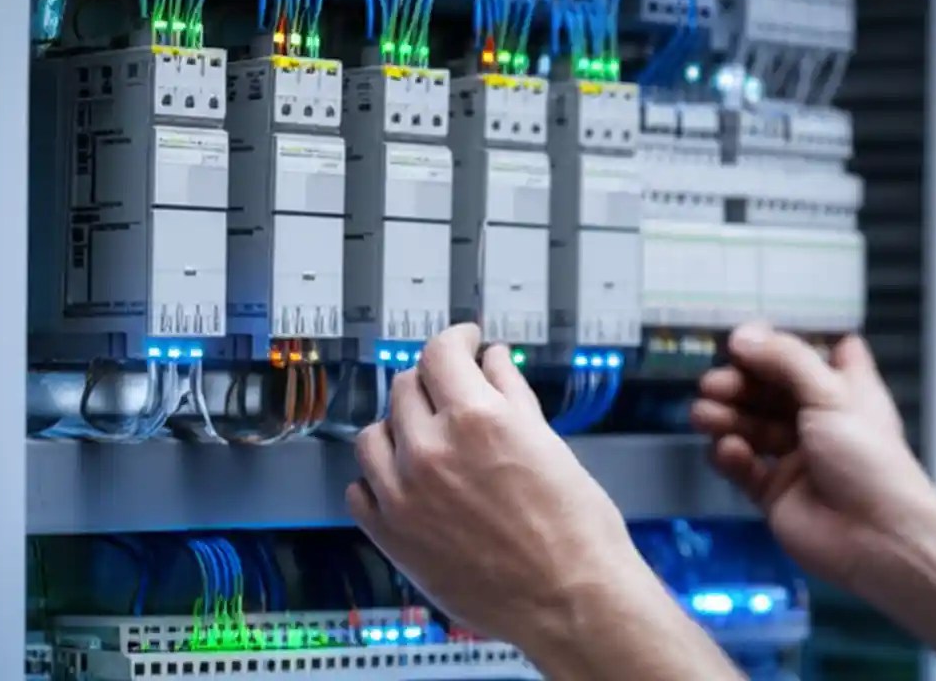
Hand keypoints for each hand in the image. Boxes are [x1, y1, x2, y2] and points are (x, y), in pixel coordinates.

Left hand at [347, 324, 648, 649]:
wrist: (571, 598)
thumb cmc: (575, 529)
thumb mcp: (550, 442)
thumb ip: (511, 393)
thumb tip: (493, 362)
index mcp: (476, 419)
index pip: (441, 351)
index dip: (456, 337)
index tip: (464, 341)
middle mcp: (431, 451)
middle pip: (405, 386)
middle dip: (433, 380)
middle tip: (454, 390)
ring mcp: (404, 495)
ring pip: (373, 434)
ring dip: (399, 427)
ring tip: (428, 437)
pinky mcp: (392, 536)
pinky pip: (360, 490)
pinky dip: (379, 480)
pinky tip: (407, 482)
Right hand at [691, 323, 935, 589]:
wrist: (878, 539)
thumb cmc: (869, 460)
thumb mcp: (832, 394)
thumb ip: (786, 360)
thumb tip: (743, 335)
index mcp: (843, 390)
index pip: (811, 356)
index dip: (781, 345)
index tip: (749, 339)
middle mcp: (819, 420)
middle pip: (769, 390)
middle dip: (739, 384)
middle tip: (713, 384)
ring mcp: (795, 457)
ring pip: (750, 426)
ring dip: (726, 417)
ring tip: (704, 416)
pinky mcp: (775, 492)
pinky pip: (744, 467)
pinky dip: (731, 456)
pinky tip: (729, 452)